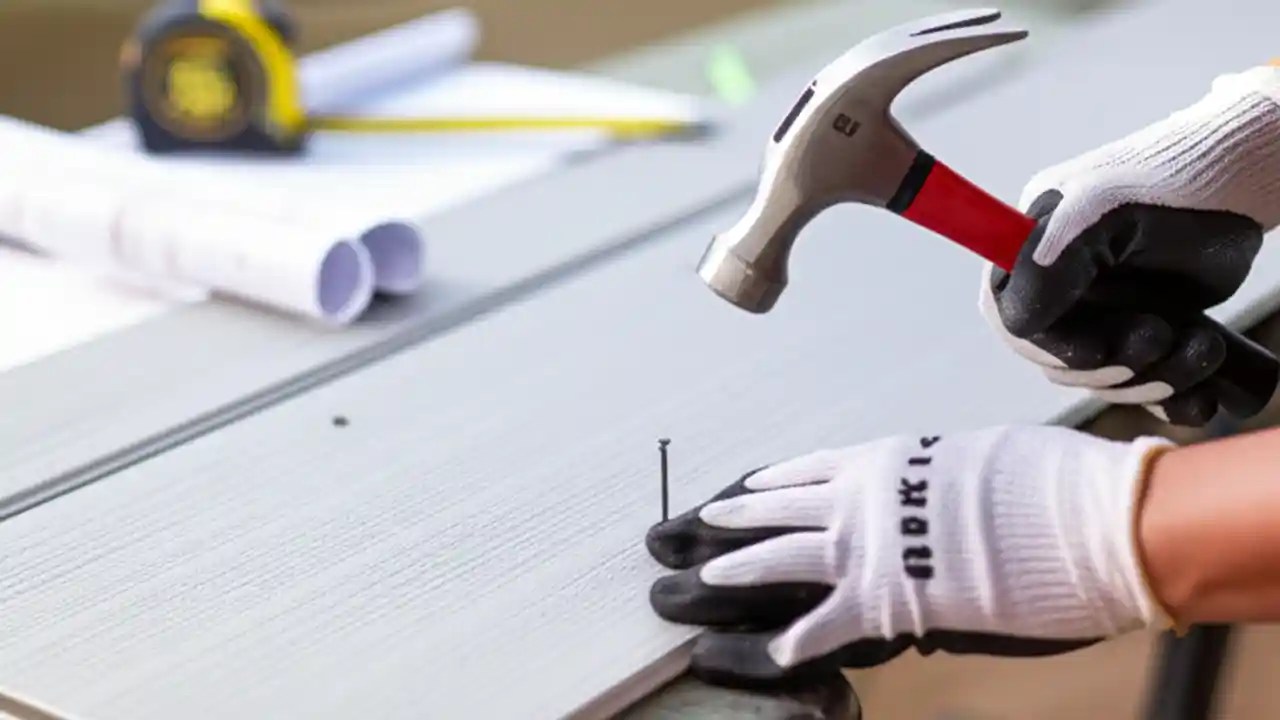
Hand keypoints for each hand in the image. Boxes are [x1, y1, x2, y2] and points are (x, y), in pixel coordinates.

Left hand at [645, 426, 1172, 688]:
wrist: (1076, 517)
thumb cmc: (1043, 480)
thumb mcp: (976, 458)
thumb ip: (933, 477)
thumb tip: (929, 488)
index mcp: (883, 458)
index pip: (805, 469)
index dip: (767, 483)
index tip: (739, 490)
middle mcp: (861, 495)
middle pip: (775, 507)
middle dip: (725, 520)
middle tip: (685, 528)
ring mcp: (867, 545)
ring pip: (778, 555)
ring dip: (733, 570)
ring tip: (695, 580)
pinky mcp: (887, 596)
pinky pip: (824, 623)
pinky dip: (794, 641)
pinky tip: (768, 654)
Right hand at [981, 66, 1279, 426]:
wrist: (1244, 181)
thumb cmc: (1170, 182)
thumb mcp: (1100, 209)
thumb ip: (1048, 257)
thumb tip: (1017, 323)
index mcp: (1033, 254)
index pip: (1011, 320)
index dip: (1046, 346)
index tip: (1094, 348)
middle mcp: (1064, 290)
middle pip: (1061, 362)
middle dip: (1114, 366)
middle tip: (1161, 335)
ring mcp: (1108, 316)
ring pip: (1109, 381)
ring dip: (1158, 380)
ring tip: (1205, 346)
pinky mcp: (1154, 336)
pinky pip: (1151, 388)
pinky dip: (1179, 401)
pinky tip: (1205, 394)